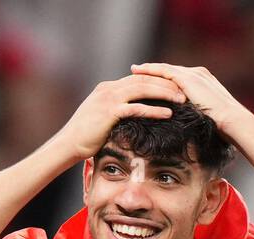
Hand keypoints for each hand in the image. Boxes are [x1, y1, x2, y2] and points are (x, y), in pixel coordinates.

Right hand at [50, 74, 186, 161]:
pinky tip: (167, 113)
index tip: (175, 86)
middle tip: (185, 90)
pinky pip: (136, 108)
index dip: (158, 80)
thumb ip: (116, 111)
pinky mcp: (109, 112)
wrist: (68, 144)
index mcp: (108, 88)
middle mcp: (109, 89)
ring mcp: (108, 99)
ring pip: (142, 90)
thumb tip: (133, 115)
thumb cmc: (85, 136)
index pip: (138, 78)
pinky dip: (153, 109)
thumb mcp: (102, 118)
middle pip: (143, 80)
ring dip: (164, 93)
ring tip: (181, 99)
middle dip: (166, 83)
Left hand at [129, 63, 248, 139]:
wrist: (230, 120)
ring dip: (149, 69)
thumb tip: (187, 122)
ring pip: (165, 69)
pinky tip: (139, 74)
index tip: (150, 79)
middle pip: (170, 69)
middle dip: (153, 70)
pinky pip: (164, 72)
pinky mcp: (188, 79)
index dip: (163, 77)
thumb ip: (195, 112)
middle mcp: (197, 73)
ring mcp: (193, 74)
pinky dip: (151, 72)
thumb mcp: (205, 115)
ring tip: (134, 70)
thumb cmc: (221, 125)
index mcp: (203, 81)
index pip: (178, 76)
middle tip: (136, 70)